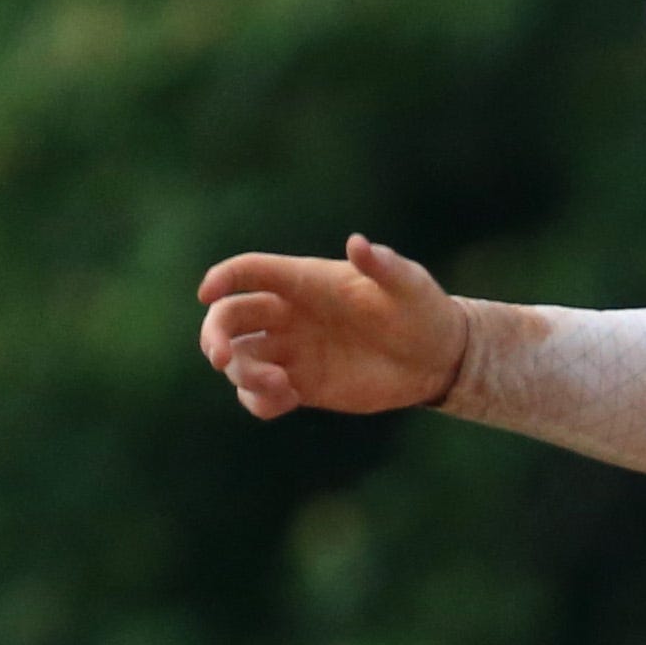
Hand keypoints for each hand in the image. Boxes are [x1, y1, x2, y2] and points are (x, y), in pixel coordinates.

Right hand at [196, 234, 466, 419]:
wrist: (439, 357)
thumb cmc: (423, 310)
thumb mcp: (409, 286)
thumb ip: (383, 267)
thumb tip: (359, 244)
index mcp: (305, 281)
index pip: (250, 272)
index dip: (222, 278)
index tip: (206, 294)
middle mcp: (290, 315)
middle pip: (230, 317)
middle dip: (216, 334)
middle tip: (221, 357)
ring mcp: (293, 352)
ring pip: (241, 360)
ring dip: (242, 373)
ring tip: (280, 386)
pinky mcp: (302, 385)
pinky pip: (262, 395)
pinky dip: (260, 400)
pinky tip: (285, 399)